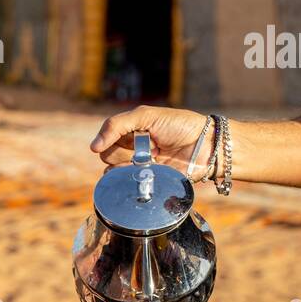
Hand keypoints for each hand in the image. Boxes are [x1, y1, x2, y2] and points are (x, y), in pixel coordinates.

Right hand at [89, 105, 213, 176]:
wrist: (207, 145)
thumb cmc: (180, 125)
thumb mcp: (147, 115)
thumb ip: (117, 124)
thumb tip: (93, 148)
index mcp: (131, 131)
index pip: (106, 138)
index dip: (110, 139)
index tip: (125, 138)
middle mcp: (134, 150)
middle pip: (108, 156)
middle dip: (123, 153)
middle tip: (145, 147)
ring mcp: (142, 167)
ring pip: (116, 173)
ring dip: (127, 168)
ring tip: (149, 160)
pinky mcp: (151, 182)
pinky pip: (132, 186)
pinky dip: (135, 180)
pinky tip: (149, 172)